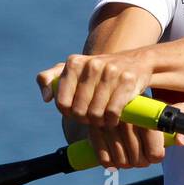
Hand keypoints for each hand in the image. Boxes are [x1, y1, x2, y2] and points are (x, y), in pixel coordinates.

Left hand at [37, 51, 153, 126]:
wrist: (137, 61)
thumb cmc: (99, 72)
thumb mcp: (74, 70)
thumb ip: (51, 79)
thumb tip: (46, 98)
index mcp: (74, 62)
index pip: (62, 102)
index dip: (68, 113)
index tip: (77, 112)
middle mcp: (91, 65)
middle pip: (78, 110)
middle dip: (85, 119)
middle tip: (92, 118)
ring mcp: (110, 71)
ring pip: (95, 113)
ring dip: (99, 122)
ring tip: (103, 119)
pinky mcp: (127, 80)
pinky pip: (112, 112)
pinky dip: (112, 121)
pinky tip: (114, 118)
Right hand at [84, 114, 183, 168]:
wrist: (123, 99)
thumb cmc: (151, 109)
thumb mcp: (172, 109)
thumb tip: (180, 141)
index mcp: (148, 116)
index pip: (155, 155)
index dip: (156, 156)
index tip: (155, 150)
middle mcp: (128, 120)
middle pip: (139, 162)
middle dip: (142, 160)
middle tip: (142, 152)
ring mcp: (109, 125)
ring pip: (123, 163)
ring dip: (127, 162)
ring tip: (130, 152)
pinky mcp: (94, 131)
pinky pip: (106, 161)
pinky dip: (111, 162)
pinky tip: (116, 154)